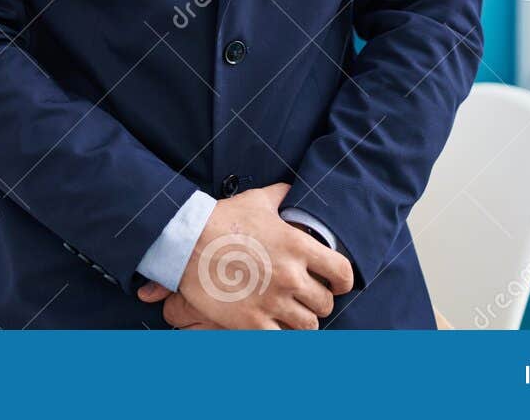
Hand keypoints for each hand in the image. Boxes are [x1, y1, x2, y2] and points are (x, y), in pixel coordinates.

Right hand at [138, 183, 354, 328]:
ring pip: (308, 326)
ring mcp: (273, 302)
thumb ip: (280, 196)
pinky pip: (282, 341)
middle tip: (305, 298)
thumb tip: (291, 189)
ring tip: (290, 314)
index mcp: (298, 247)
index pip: (343, 273)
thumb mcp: (257, 200)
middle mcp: (291, 277)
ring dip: (301, 321)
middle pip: (325, 304)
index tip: (336, 284)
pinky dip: (281, 336)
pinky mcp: (252, 322)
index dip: (343, 282)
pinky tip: (273, 327)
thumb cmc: (222, 218)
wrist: (186, 240)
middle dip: (317, 302)